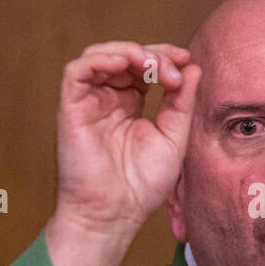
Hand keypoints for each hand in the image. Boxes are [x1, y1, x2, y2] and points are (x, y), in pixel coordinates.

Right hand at [53, 40, 200, 234]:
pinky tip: (123, 64)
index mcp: (130, 105)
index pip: (144, 67)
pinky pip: (76, 71)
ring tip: (151, 64)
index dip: (164, 57)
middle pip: (124, 56)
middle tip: (173, 68)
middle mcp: (107, 100)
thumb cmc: (142, 185)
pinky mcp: (71, 108)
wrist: (115, 214)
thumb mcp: (174, 137)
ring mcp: (88, 103)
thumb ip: (182, 102)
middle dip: (152, 54)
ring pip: (99, 56)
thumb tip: (194, 68)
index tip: (186, 60)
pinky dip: (99, 59)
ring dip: (128, 51)